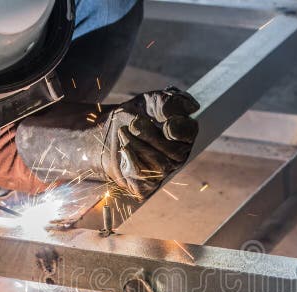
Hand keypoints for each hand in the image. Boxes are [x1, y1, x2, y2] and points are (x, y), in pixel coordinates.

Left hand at [12, 88, 199, 198]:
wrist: (104, 135)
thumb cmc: (130, 117)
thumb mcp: (148, 102)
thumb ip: (169, 100)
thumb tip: (192, 107)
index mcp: (182, 135)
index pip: (190, 134)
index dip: (180, 130)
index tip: (166, 123)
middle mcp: (176, 156)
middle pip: (173, 151)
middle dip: (150, 135)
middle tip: (134, 123)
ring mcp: (162, 173)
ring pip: (157, 164)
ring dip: (136, 144)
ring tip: (123, 133)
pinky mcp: (145, 185)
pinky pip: (142, 176)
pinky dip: (130, 160)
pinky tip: (123, 150)